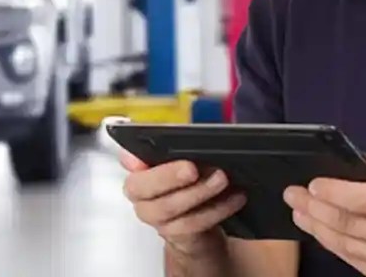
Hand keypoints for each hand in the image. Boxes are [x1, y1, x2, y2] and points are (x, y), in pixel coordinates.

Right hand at [120, 151, 247, 257]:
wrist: (198, 226)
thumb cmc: (190, 185)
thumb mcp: (186, 160)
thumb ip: (179, 145)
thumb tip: (187, 129)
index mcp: (139, 172)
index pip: (130, 161)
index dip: (134, 158)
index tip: (151, 155)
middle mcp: (142, 197)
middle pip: (143, 188)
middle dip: (170, 176)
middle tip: (192, 168)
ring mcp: (157, 219)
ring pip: (170, 208)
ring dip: (199, 192)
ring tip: (221, 179)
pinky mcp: (176, 235)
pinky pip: (193, 224)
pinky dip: (217, 209)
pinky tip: (234, 197)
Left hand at [283, 152, 365, 276]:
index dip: (336, 192)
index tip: (314, 183)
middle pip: (351, 225)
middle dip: (316, 208)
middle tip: (293, 194)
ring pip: (347, 246)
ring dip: (317, 228)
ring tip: (298, 211)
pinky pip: (354, 262)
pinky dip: (332, 246)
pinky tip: (318, 231)